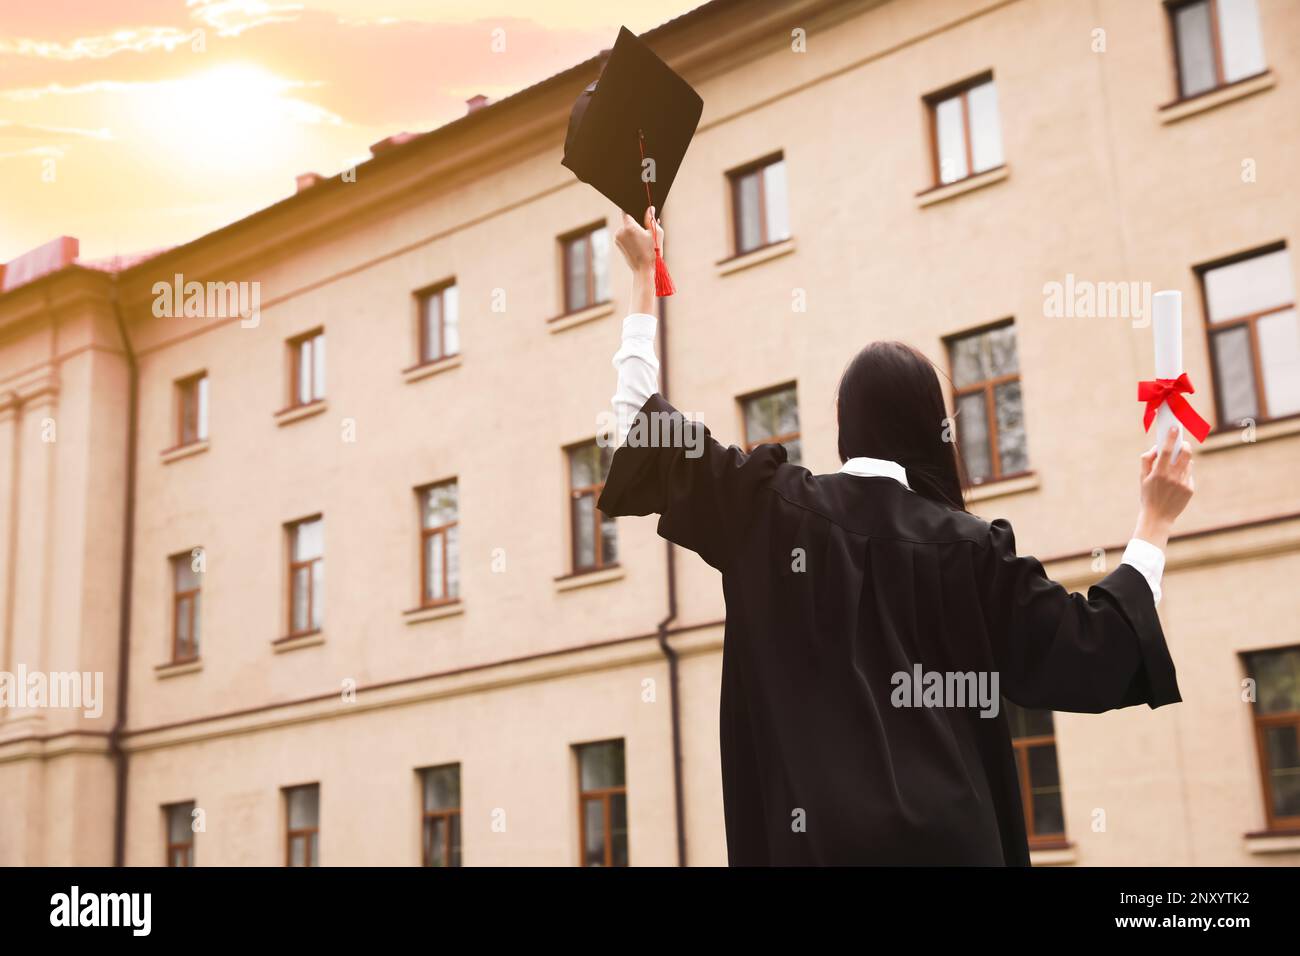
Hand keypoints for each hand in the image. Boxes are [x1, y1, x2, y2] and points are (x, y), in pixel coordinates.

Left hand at [614, 206, 661, 275]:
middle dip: (637, 221)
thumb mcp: (655, 233)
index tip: (637, 205)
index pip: (626, 210)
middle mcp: (620, 231)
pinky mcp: (617, 243)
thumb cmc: (653, 252)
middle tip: (647, 226)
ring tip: (644, 237)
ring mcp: (617, 238)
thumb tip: (650, 208)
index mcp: (629, 227)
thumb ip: (651, 219)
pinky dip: (630, 235)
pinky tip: (639, 242)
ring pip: (626, 227)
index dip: (632, 206)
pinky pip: (624, 234)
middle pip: (628, 219)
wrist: (644, 270)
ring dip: (634, 229)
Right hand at [1134, 426, 1194, 548]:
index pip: (1166, 450)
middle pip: (1184, 453)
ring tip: (1175, 467)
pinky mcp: (1190, 489)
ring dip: (1183, 461)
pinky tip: (1176, 482)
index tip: (1174, 428)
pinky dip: (1184, 474)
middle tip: (1181, 444)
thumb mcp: (1142, 478)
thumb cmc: (1147, 496)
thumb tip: (1156, 448)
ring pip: (1188, 463)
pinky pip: (1189, 475)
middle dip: (1184, 445)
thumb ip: (1147, 460)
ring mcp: (1183, 484)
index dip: (1170, 437)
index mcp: (1158, 473)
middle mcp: (1172, 477)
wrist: (1157, 518)